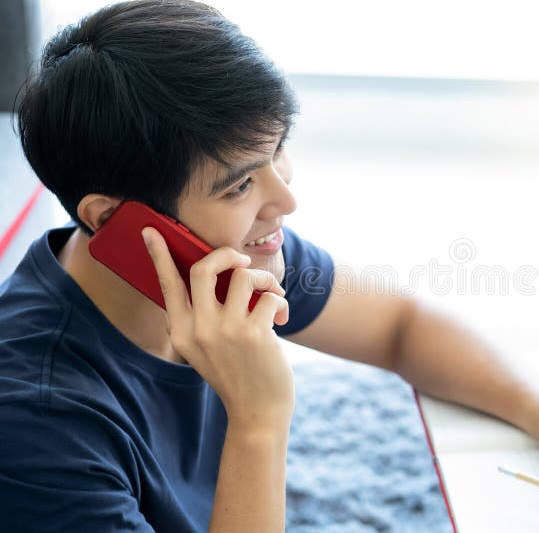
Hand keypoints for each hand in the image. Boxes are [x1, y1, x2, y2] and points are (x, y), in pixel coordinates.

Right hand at [142, 227, 293, 426]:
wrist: (257, 413)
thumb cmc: (237, 373)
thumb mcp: (207, 348)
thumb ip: (204, 316)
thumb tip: (221, 273)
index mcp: (182, 332)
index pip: (167, 286)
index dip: (160, 257)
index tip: (152, 231)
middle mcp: (198, 330)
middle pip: (204, 269)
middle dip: (226, 255)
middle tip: (241, 260)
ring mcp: (225, 331)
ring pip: (243, 276)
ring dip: (265, 279)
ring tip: (272, 295)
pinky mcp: (253, 333)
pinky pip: (270, 295)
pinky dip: (280, 301)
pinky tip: (281, 319)